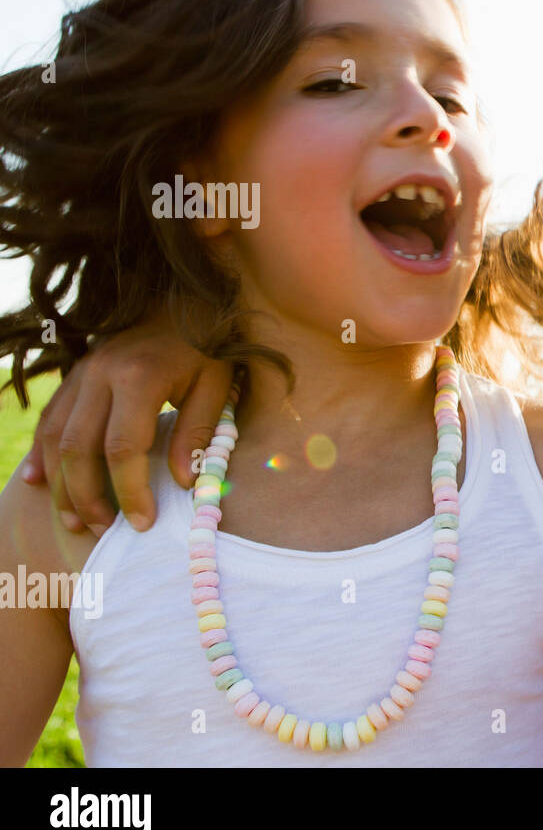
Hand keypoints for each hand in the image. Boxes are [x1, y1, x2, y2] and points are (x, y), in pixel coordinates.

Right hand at [20, 315, 230, 535]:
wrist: (183, 299)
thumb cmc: (208, 345)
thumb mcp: (217, 384)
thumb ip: (199, 431)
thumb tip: (183, 483)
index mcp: (139, 377)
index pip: (122, 448)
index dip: (129, 490)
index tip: (141, 522)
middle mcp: (100, 374)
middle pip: (77, 448)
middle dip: (86, 497)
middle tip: (103, 531)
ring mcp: (82, 373)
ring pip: (55, 437)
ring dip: (60, 484)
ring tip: (75, 520)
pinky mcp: (74, 374)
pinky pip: (48, 418)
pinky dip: (41, 454)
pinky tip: (39, 482)